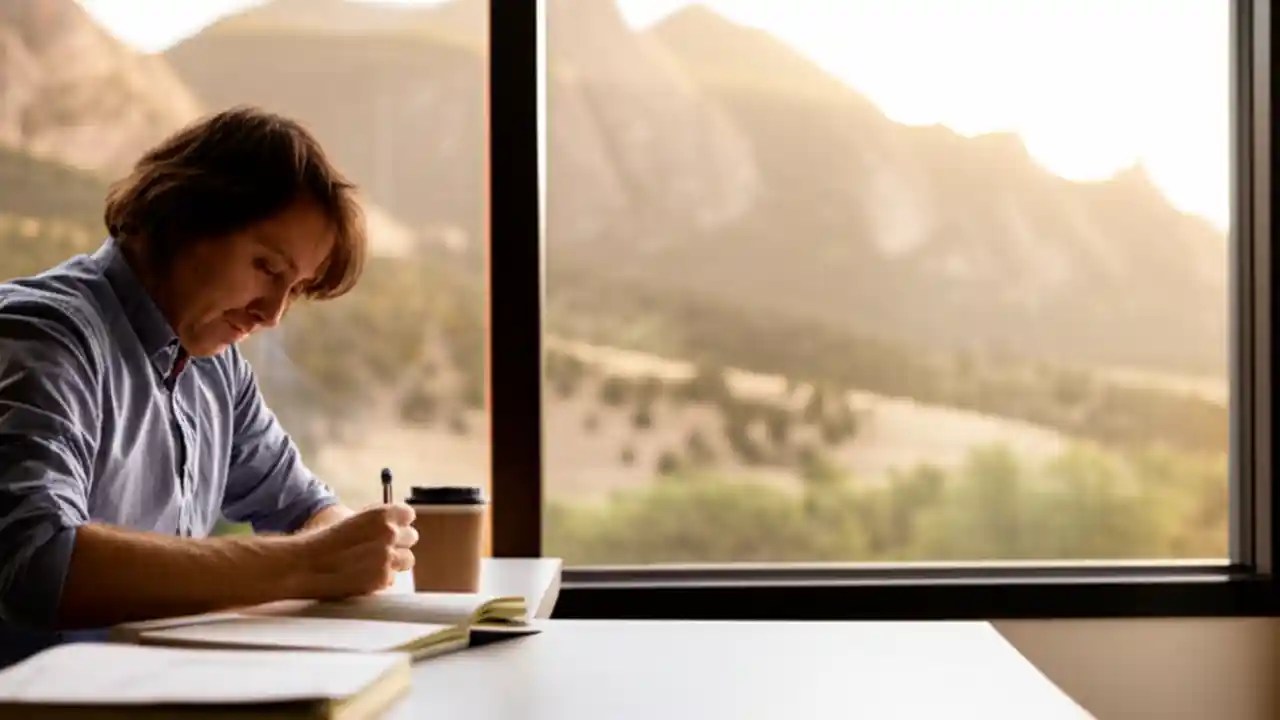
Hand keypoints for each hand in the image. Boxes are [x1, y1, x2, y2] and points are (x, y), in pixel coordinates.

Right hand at [293, 503, 417, 598]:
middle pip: (411, 536)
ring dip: (396, 560)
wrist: (303, 565)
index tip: (391, 526)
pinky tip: (365, 575)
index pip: (408, 514)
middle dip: (399, 541)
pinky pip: (393, 577)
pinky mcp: (382, 579)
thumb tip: (393, 524)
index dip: (398, 521)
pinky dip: (383, 577)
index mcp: (381, 515)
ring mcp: (387, 558)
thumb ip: (375, 520)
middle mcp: (389, 535)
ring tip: (374, 562)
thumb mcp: (350, 518)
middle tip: (382, 546)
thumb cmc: (322, 539)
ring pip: (407, 559)